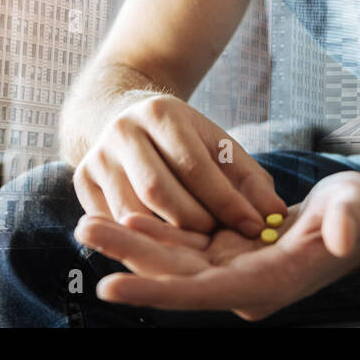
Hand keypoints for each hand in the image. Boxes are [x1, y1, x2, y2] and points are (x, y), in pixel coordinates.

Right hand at [73, 93, 286, 237]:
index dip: (226, 201)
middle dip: (194, 223)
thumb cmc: (183, 140)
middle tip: (219, 239)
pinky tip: (164, 243)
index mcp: (161, 113)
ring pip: (131, 214)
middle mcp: (123, 131)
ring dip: (166, 238)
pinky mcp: (82, 181)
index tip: (254, 227)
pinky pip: (111, 222)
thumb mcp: (217, 146)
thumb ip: (250, 180)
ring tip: (195, 246)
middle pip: (159, 192)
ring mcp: (97, 156)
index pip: (195, 166)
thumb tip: (277, 215)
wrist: (123, 116)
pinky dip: (139, 239)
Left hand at [75, 170, 359, 320]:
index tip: (109, 287)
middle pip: (173, 276)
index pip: (198, 294)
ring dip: (131, 241)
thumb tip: (341, 238)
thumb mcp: (355, 213)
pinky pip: (180, 243)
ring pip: (170, 258)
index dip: (154, 290)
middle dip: (128, 256)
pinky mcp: (225, 249)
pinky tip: (121, 212)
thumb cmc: (356, 216)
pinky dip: (152, 230)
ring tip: (87, 222)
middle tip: (85, 229)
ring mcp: (229, 268)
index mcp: (265, 284)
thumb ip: (347, 225)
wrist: (353, 218)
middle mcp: (239, 284)